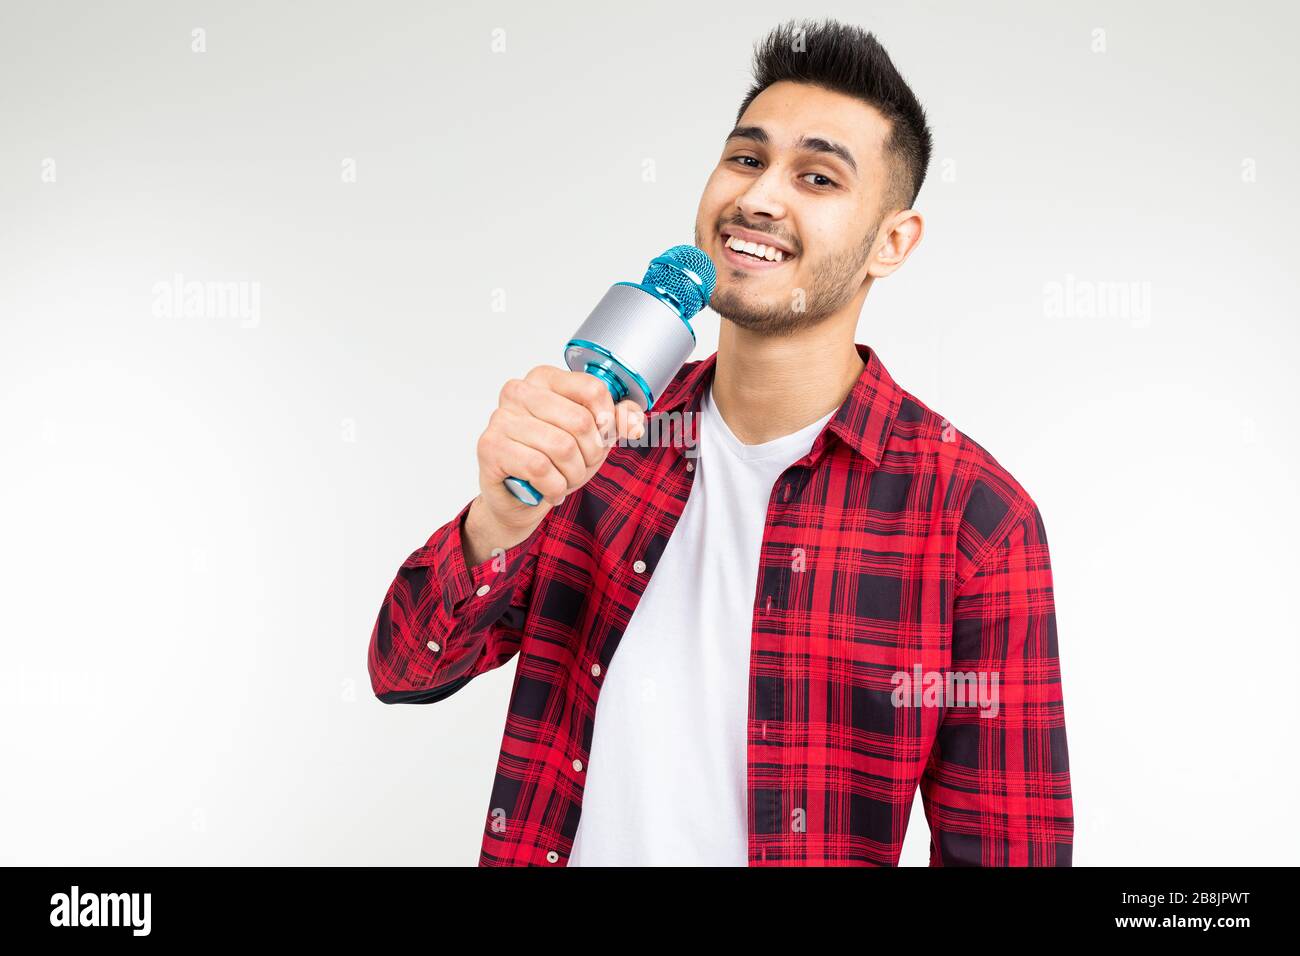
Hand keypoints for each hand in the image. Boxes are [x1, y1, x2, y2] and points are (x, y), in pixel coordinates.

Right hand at [473, 365, 643, 535]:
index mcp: (544, 378)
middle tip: (582, 466)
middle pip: (581, 421)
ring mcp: (501, 418)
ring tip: (565, 479)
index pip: (592, 389)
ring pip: (562, 447)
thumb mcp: (592, 437)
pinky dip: (555, 487)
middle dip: (591, 454)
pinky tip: (551, 489)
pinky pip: (540, 468)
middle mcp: (519, 392)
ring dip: (573, 474)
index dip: (607, 420)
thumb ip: (615, 421)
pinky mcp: (491, 447)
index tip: (602, 437)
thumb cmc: (553, 459)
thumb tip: (635, 422)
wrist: (517, 497)